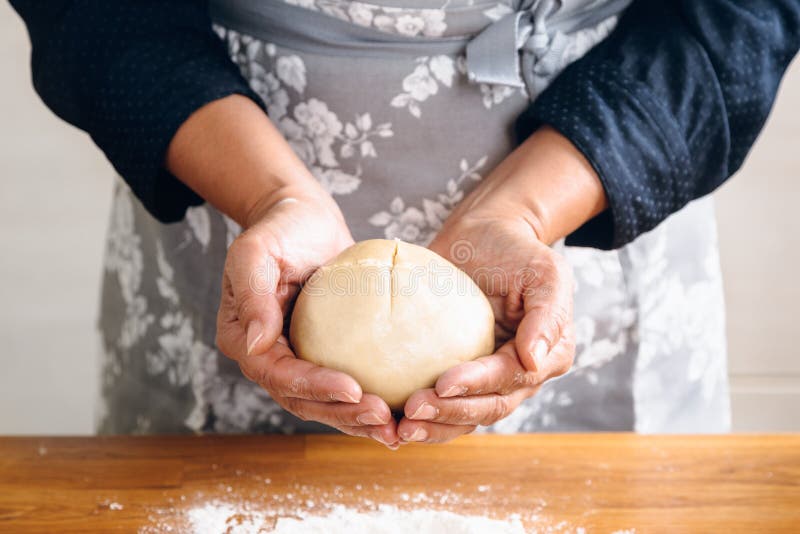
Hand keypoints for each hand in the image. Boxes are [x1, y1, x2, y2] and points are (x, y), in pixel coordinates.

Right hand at [215, 188, 399, 447]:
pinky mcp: (322, 354)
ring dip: (357, 419)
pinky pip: (342, 384)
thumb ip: (253, 294)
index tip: (354, 390)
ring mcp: (295, 358)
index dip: (314, 387)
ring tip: (394, 429)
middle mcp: (267, 356)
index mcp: (243, 338)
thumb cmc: (278, 228)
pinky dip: (365, 402)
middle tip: (383, 419)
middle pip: (302, 399)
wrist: (302, 218)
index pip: (278, 374)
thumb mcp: (256, 252)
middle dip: (342, 414)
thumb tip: (258, 343)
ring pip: (324, 402)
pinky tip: (397, 413)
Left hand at [398, 127, 599, 443]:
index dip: (477, 385)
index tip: (443, 384)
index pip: (510, 379)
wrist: (483, 236)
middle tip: (412, 410)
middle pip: (485, 408)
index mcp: (547, 357)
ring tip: (398, 429)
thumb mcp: (544, 271)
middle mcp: (517, 376)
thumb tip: (535, 360)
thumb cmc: (516, 249)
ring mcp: (485, 379)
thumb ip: (548, 315)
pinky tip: (390, 419)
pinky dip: (419, 415)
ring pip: (462, 417)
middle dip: (449, 413)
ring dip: (433, 426)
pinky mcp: (454, 373)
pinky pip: (440, 402)